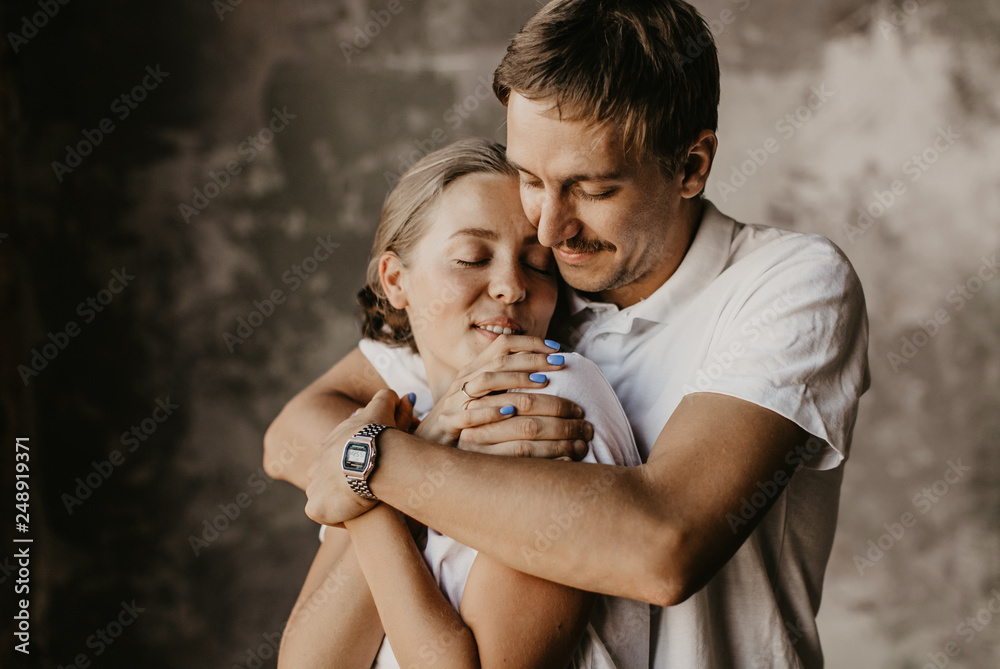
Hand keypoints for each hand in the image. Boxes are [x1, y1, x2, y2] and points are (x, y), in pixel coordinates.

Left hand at [305, 389, 410, 525]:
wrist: (371, 459)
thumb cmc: (379, 435)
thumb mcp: (383, 411)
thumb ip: (387, 400)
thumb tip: (403, 395)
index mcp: (329, 444)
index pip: (338, 454)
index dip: (354, 460)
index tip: (369, 464)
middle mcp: (316, 465)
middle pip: (328, 475)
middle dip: (343, 480)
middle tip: (364, 486)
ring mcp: (314, 487)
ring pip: (324, 495)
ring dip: (338, 499)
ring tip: (359, 502)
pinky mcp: (316, 508)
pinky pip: (323, 514)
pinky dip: (336, 515)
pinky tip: (353, 514)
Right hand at [414, 336, 591, 458]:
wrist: (428, 443)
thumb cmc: (464, 419)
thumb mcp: (485, 397)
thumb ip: (508, 383)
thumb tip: (545, 374)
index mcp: (475, 369)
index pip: (503, 345)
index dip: (530, 343)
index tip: (557, 348)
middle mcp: (465, 379)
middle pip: (500, 360)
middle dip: (532, 359)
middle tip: (560, 363)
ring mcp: (455, 399)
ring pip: (486, 381)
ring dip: (516, 380)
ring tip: (543, 382)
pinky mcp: (448, 421)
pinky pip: (468, 413)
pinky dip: (490, 412)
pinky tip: (510, 412)